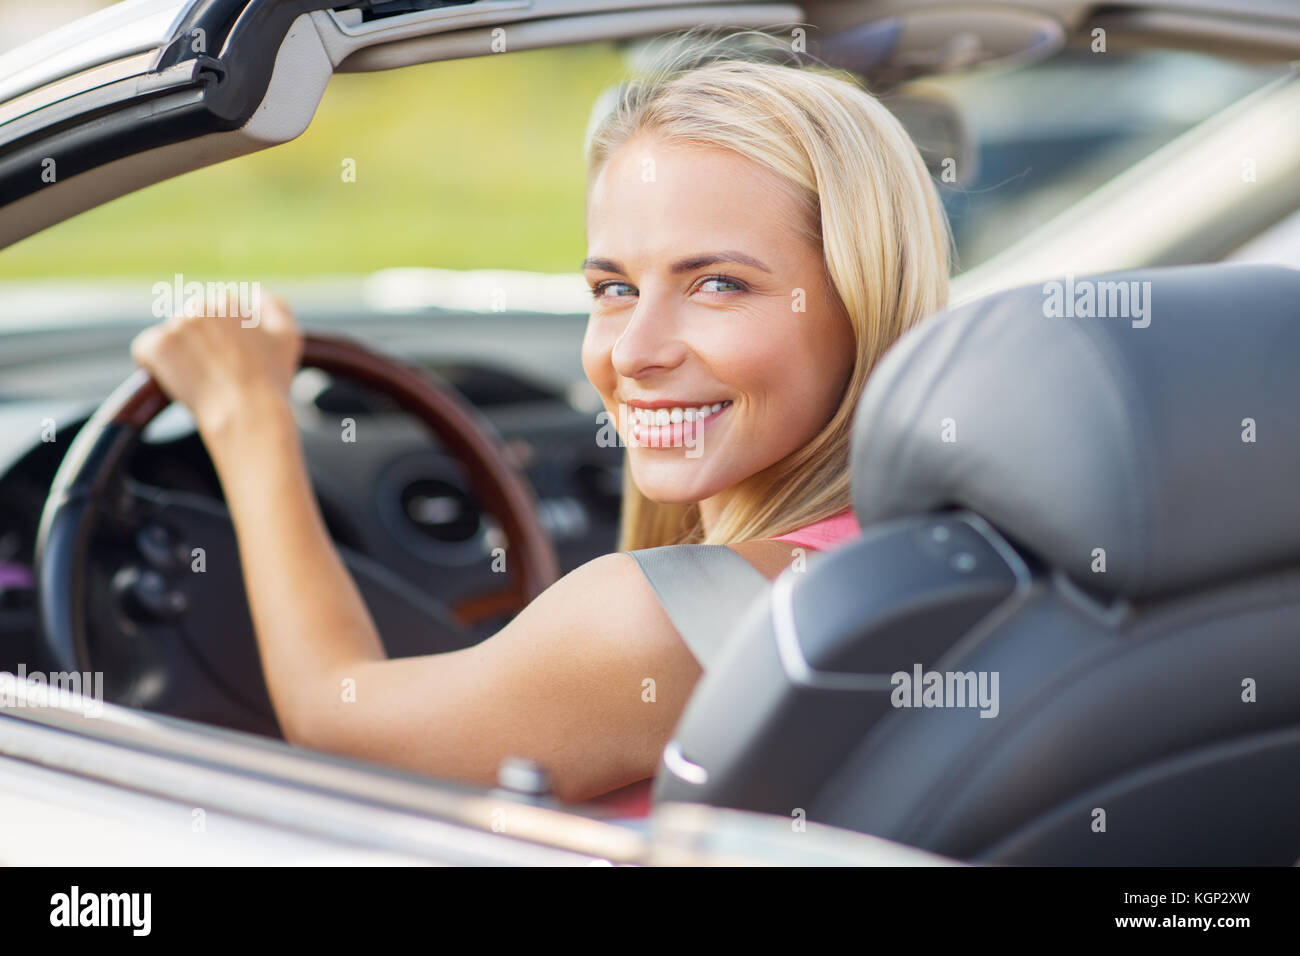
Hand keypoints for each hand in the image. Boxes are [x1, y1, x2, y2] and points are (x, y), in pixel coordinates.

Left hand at [130, 292, 302, 436]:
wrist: (247, 410)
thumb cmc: (269, 380)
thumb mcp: (286, 337)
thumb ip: (274, 307)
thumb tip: (256, 293)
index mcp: (229, 302)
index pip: (213, 319)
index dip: (220, 343)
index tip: (229, 364)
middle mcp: (201, 306)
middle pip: (189, 327)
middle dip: (197, 347)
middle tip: (215, 375)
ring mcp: (177, 325)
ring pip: (169, 340)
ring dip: (178, 358)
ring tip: (198, 381)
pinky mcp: (157, 345)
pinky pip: (144, 351)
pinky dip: (152, 365)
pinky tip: (174, 380)